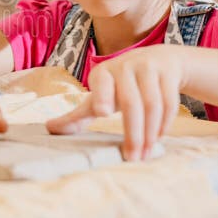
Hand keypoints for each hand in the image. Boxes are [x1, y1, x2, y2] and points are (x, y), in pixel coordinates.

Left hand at [46, 45, 182, 160]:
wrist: (159, 60)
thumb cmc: (121, 85)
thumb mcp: (100, 95)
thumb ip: (78, 114)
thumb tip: (48, 128)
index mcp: (103, 73)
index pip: (102, 84)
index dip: (102, 96)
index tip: (102, 112)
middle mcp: (125, 66)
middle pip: (131, 103)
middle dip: (132, 133)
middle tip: (133, 157)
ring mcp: (148, 67)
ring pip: (152, 104)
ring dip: (150, 132)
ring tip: (146, 153)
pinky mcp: (168, 72)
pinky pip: (169, 101)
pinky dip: (165, 122)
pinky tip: (158, 137)